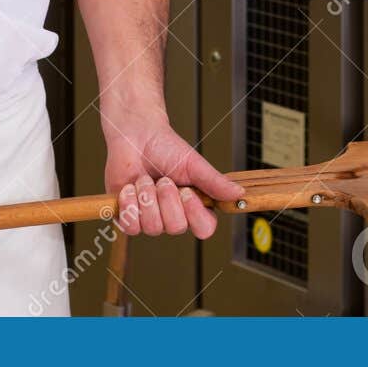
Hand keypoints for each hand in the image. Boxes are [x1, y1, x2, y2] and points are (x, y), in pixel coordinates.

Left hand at [103, 118, 243, 238]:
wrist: (137, 137)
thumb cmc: (166, 148)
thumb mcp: (194, 164)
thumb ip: (214, 182)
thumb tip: (239, 193)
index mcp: (194, 206)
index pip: (204, 228)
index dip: (195, 214)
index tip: (187, 192)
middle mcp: (173, 216)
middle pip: (175, 227)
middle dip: (167, 198)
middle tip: (163, 178)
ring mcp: (151, 219)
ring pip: (152, 227)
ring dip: (147, 196)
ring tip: (145, 179)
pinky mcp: (129, 217)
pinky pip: (130, 225)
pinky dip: (129, 202)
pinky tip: (130, 187)